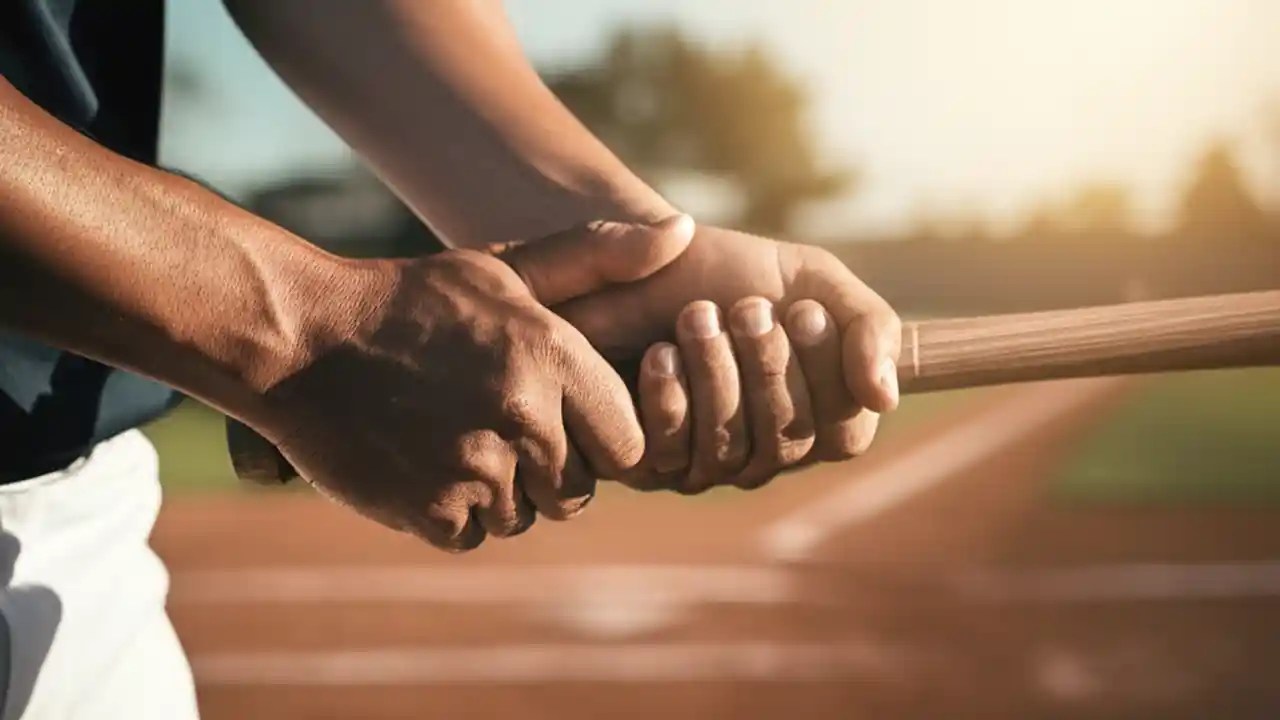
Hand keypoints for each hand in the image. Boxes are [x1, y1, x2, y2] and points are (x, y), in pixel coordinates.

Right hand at [244, 217, 693, 550]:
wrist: (301, 340)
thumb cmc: (415, 303)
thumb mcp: (506, 267)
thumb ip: (599, 258)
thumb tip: (686, 232)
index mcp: (552, 355)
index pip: (628, 442)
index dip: (599, 436)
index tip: (562, 416)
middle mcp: (523, 415)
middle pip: (580, 488)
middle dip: (551, 469)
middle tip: (499, 426)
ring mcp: (476, 468)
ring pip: (526, 515)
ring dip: (501, 491)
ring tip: (456, 436)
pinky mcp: (431, 511)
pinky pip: (474, 533)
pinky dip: (454, 513)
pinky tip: (425, 460)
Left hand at [557, 226, 899, 492]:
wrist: (644, 261)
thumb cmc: (736, 273)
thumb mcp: (816, 280)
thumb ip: (869, 328)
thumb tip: (884, 399)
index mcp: (815, 418)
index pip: (845, 437)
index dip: (827, 377)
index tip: (801, 309)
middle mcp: (766, 452)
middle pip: (790, 442)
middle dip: (768, 366)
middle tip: (747, 307)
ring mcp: (708, 462)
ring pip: (731, 449)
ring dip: (717, 373)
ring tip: (698, 315)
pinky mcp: (650, 461)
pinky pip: (671, 453)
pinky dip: (671, 397)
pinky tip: (662, 352)